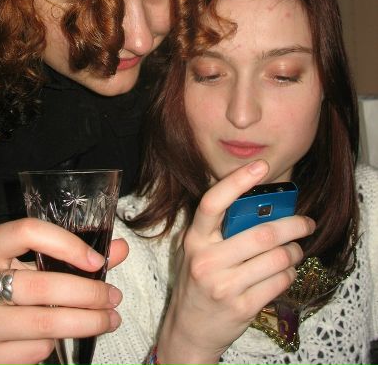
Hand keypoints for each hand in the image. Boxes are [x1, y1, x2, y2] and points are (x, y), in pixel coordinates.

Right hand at [0, 218, 127, 364]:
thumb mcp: (24, 262)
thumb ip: (69, 254)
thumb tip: (120, 250)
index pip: (27, 232)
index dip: (67, 244)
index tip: (98, 261)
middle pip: (42, 286)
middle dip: (88, 294)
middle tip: (114, 297)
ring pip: (43, 325)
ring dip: (86, 323)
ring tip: (109, 319)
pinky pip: (33, 351)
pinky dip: (55, 344)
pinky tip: (63, 336)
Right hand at [157, 161, 314, 364]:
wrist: (189, 330)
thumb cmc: (198, 280)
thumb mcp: (197, 249)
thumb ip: (217, 227)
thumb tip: (256, 199)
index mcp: (194, 239)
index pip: (213, 203)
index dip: (238, 181)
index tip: (261, 166)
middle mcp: (206, 260)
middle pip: (261, 233)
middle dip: (293, 225)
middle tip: (306, 222)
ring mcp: (224, 285)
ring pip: (276, 258)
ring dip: (295, 252)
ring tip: (297, 250)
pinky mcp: (241, 307)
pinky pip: (279, 282)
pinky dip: (289, 273)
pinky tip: (286, 271)